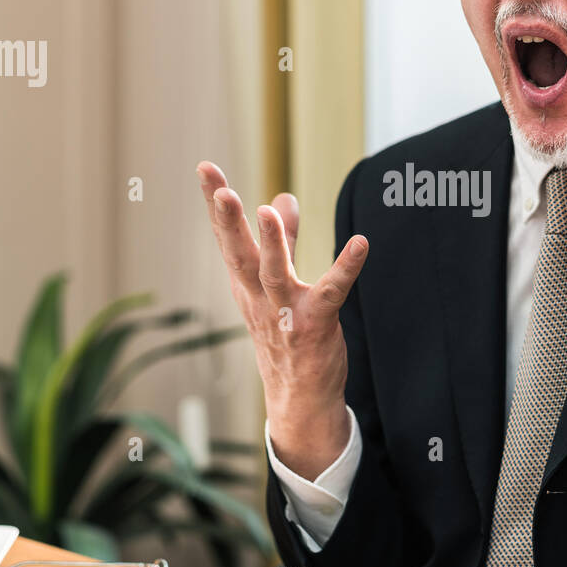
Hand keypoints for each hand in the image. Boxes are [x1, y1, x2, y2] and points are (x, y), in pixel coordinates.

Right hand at [197, 161, 367, 479]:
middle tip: (221, 189)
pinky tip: (360, 244)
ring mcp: (285, 313)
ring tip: (270, 211)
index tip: (205, 168)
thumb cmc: (286, 335)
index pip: (227, 238)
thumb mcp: (276, 284)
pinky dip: (346, 267)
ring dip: (272, 243)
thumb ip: (283, 239)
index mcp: (245, 285)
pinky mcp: (315, 325)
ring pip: (274, 275)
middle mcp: (258, 298)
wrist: (299, 398)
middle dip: (227, 221)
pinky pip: (332, 292)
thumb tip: (283, 197)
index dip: (215, 204)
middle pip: (239, 255)